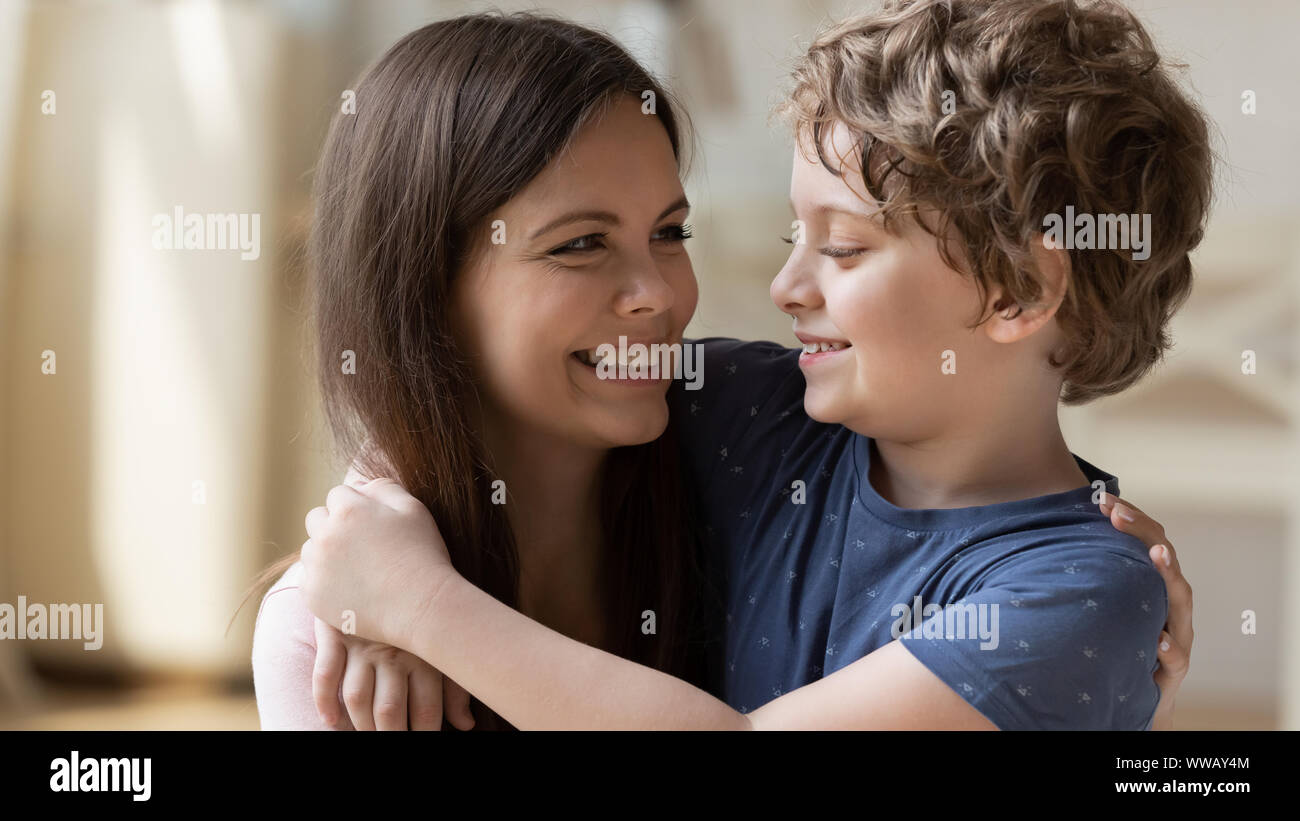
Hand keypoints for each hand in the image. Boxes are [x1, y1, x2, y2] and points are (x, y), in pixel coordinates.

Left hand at [301, 478, 456, 649]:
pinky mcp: (312, 595)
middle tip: (360, 544)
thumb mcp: (413, 509)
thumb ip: (384, 488)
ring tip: (357, 567)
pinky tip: (350, 587)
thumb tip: (360, 485)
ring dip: (326, 552)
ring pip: (310, 548)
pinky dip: (324, 581)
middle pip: (316, 518)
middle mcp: (326, 535)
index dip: (356, 507)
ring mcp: (316, 567)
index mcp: (349, 510)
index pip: (338, 495)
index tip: (372, 524)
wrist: (421, 606)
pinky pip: (308, 579)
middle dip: (333, 525)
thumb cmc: (422, 554)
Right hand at [312, 617, 474, 729]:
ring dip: (361, 724)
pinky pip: (325, 672)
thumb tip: (467, 725)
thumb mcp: (442, 644)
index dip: (425, 734)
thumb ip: (455, 687)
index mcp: (425, 653)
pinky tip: (331, 720)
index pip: (426, 709)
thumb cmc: (422, 609)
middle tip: (395, 743)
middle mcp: (394, 650)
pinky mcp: (334, 632)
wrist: (383, 556)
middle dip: (391, 736)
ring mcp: (362, 642)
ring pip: (357, 696)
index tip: (424, 741)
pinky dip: (325, 699)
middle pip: (389, 709)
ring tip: (367, 736)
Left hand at [1099, 492, 1191, 729]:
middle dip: (1144, 533)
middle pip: (1164, 559)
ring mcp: (1176, 635)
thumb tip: (1047, 536)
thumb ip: (1088, 575)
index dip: (1131, 519)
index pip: (1147, 541)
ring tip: (1157, 555)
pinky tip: (1157, 639)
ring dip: (1168, 576)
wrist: (1133, 697)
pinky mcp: (1172, 672)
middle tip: (1118, 514)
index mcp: (1150, 584)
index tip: (1103, 500)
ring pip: (1180, 601)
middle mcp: (1168, 604)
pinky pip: (1177, 659)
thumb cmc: (1113, 642)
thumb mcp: (1100, 604)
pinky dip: (1169, 647)